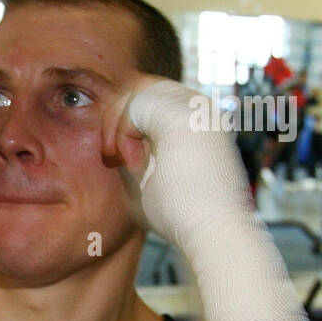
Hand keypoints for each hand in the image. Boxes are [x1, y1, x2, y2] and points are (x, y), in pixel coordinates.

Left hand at [101, 76, 252, 250]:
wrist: (212, 231)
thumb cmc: (182, 216)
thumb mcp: (148, 178)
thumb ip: (133, 152)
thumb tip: (109, 139)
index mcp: (195, 122)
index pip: (147, 101)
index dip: (122, 124)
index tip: (117, 161)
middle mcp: (200, 109)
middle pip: (141, 88)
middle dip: (115, 120)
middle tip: (111, 157)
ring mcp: (196, 107)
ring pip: (137, 90)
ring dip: (117, 124)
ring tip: (120, 159)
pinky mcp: (186, 113)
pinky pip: (136, 102)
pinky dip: (123, 131)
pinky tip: (131, 161)